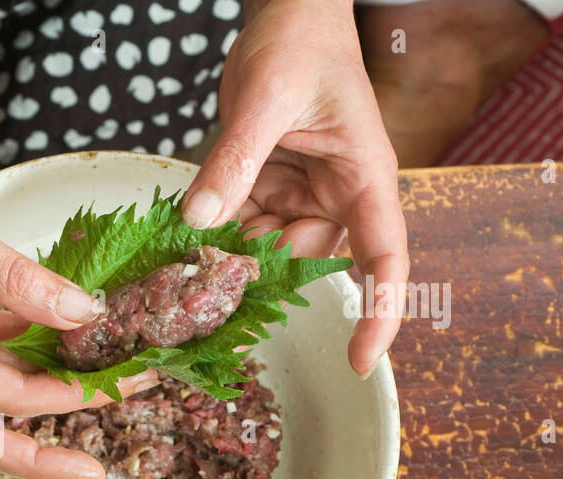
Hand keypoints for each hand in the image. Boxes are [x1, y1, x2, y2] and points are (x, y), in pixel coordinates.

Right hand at [0, 155, 158, 478]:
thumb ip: (17, 279)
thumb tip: (83, 311)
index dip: (41, 462)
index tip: (94, 471)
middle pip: (8, 407)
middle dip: (75, 396)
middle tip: (141, 378)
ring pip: (7, 378)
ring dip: (58, 368)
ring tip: (119, 353)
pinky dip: (32, 335)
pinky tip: (74, 320)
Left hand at [182, 0, 409, 376]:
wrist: (286, 13)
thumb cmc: (301, 43)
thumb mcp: (266, 99)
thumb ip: (235, 159)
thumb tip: (201, 221)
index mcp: (363, 178)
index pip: (384, 258)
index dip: (379, 312)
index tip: (362, 360)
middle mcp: (335, 197)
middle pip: (304, 263)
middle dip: (259, 282)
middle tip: (207, 296)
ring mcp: (298, 195)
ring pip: (263, 251)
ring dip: (226, 262)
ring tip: (183, 271)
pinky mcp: (264, 188)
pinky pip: (237, 227)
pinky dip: (209, 237)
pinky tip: (177, 243)